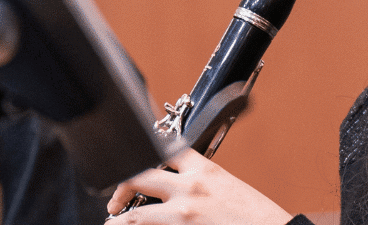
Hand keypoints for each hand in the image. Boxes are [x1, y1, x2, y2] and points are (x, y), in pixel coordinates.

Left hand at [105, 149, 291, 224]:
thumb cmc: (254, 216)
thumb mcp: (229, 189)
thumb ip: (202, 184)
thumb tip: (179, 189)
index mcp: (205, 169)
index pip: (167, 149)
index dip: (146, 152)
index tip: (135, 162)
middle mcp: (190, 187)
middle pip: (141, 176)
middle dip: (122, 187)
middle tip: (115, 203)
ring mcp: (183, 212)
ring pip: (135, 214)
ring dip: (119, 220)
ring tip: (113, 223)